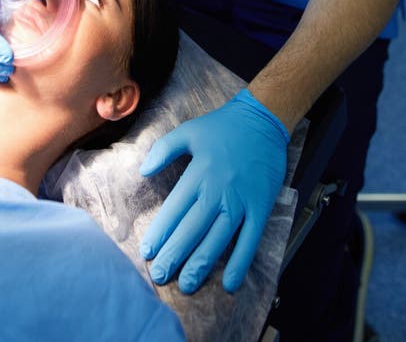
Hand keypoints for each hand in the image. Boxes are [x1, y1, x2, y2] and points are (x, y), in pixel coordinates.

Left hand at [139, 89, 289, 293]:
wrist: (263, 120)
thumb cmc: (223, 126)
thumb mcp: (189, 130)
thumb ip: (163, 149)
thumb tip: (142, 171)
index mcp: (199, 173)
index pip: (175, 209)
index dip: (160, 232)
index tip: (147, 251)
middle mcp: (218, 190)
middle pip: (193, 229)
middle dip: (175, 255)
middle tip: (160, 276)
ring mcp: (241, 201)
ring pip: (218, 239)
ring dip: (202, 264)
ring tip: (186, 284)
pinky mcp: (261, 208)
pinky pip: (250, 240)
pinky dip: (241, 263)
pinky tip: (229, 283)